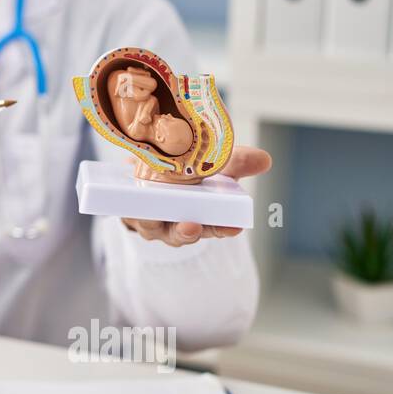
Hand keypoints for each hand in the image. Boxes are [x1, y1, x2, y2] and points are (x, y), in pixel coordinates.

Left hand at [121, 145, 271, 246]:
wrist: (147, 169)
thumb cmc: (187, 174)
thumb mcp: (213, 167)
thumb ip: (235, 164)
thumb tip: (264, 159)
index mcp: (201, 219)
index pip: (216, 229)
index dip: (223, 229)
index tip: (233, 227)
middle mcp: (175, 226)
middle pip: (181, 234)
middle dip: (187, 232)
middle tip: (192, 225)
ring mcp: (150, 222)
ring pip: (152, 226)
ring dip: (153, 219)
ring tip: (153, 211)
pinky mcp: (128, 211)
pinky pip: (129, 211)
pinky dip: (130, 204)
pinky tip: (129, 195)